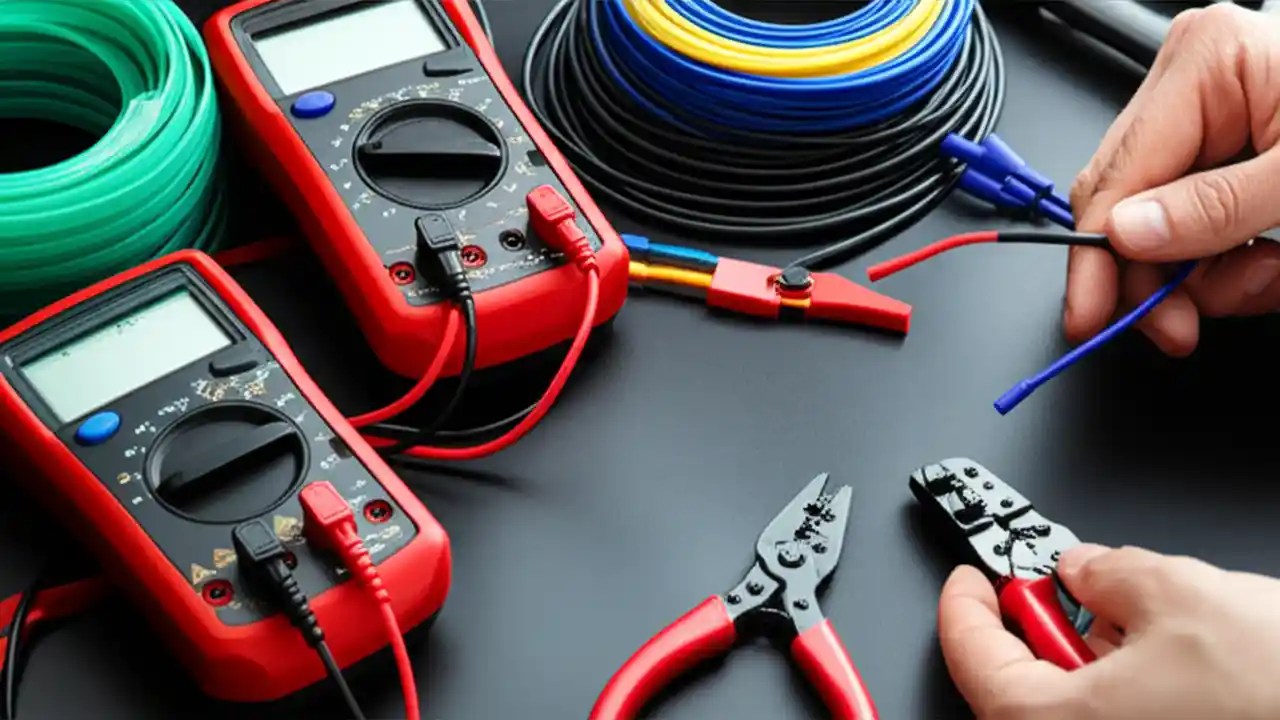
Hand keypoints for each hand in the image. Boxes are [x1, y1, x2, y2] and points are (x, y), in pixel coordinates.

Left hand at [937, 545, 1279, 718]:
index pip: (974, 661)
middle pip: (1024, 685)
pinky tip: (1170, 652)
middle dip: (1039, 625)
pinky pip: (1122, 718)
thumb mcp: (1175, 590)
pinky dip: (1129, 683)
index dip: (963, 607)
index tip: (968, 576)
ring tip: (1137, 612)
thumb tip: (1083, 567)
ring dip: (1092, 652)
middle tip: (1054, 584)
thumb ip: (1106, 570)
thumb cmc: (1277, 690)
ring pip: (1079, 703)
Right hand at [1067, 4, 1279, 356]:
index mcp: (1207, 63)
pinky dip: (1234, 260)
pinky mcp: (1236, 146)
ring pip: (1162, 223)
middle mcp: (1199, 81)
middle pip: (1131, 202)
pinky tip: (1273, 262)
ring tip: (1272, 277)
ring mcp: (1215, 113)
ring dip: (1211, 272)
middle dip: (1164, 272)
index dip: (1098, 257)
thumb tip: (1131, 235)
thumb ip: (1215, 210)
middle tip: (1182, 324)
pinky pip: (1199, 220)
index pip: (1116, 175)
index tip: (1092, 317)